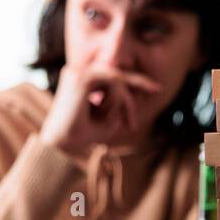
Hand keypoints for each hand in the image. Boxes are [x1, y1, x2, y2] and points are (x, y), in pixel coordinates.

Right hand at [39, 64, 162, 154]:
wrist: (61, 146)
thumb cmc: (81, 136)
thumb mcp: (108, 118)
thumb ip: (119, 103)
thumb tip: (130, 94)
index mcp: (81, 80)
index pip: (113, 76)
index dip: (137, 82)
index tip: (158, 90)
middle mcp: (78, 72)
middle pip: (118, 75)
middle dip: (135, 94)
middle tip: (134, 123)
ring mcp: (79, 72)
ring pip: (118, 80)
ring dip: (123, 104)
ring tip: (116, 123)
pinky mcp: (83, 77)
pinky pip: (115, 83)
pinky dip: (116, 102)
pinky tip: (104, 115)